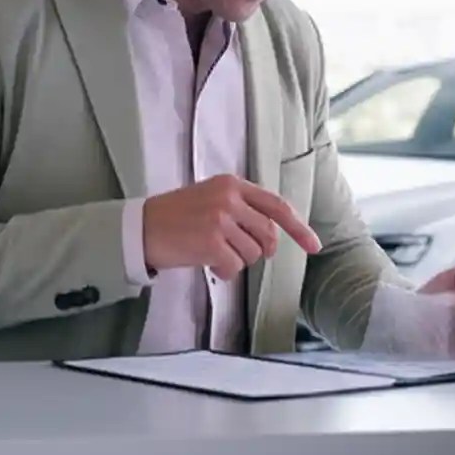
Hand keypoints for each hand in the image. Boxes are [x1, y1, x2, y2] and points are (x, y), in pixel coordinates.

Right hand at [143, 175, 321, 279]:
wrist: (140, 228)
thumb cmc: (176, 216)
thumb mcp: (211, 198)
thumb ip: (242, 209)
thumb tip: (272, 236)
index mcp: (232, 184)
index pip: (277, 206)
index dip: (298, 228)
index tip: (314, 245)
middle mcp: (229, 198)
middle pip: (268, 235)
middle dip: (259, 251)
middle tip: (236, 251)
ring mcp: (220, 219)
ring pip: (252, 254)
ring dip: (236, 260)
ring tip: (212, 251)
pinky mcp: (211, 242)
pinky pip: (234, 267)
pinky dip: (223, 270)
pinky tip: (205, 261)